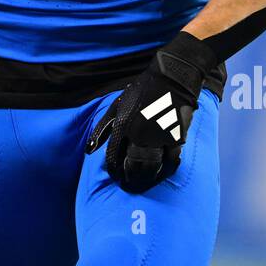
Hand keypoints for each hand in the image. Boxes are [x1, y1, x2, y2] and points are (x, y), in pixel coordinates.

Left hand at [85, 31, 216, 192]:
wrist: (172, 79)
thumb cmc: (142, 91)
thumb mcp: (117, 106)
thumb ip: (103, 128)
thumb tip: (90, 150)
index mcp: (123, 125)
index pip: (114, 157)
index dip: (114, 171)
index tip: (116, 177)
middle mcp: (139, 133)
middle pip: (133, 166)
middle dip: (130, 178)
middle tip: (129, 185)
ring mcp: (158, 136)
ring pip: (151, 167)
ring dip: (146, 178)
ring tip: (143, 183)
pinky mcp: (176, 137)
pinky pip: (170, 161)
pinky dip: (165, 169)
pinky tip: (161, 173)